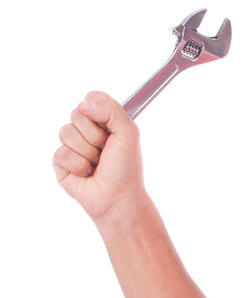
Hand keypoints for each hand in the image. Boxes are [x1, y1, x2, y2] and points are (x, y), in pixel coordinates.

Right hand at [52, 90, 145, 224]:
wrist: (117, 198)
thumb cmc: (126, 168)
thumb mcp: (128, 132)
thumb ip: (111, 109)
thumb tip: (84, 104)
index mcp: (102, 121)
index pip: (90, 99)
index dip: (98, 112)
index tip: (109, 128)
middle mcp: (86, 130)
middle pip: (76, 114)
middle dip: (94, 135)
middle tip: (105, 151)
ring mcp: (72, 145)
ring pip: (66, 132)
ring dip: (86, 152)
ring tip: (96, 164)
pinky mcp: (60, 162)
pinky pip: (61, 153)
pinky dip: (78, 165)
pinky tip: (86, 173)